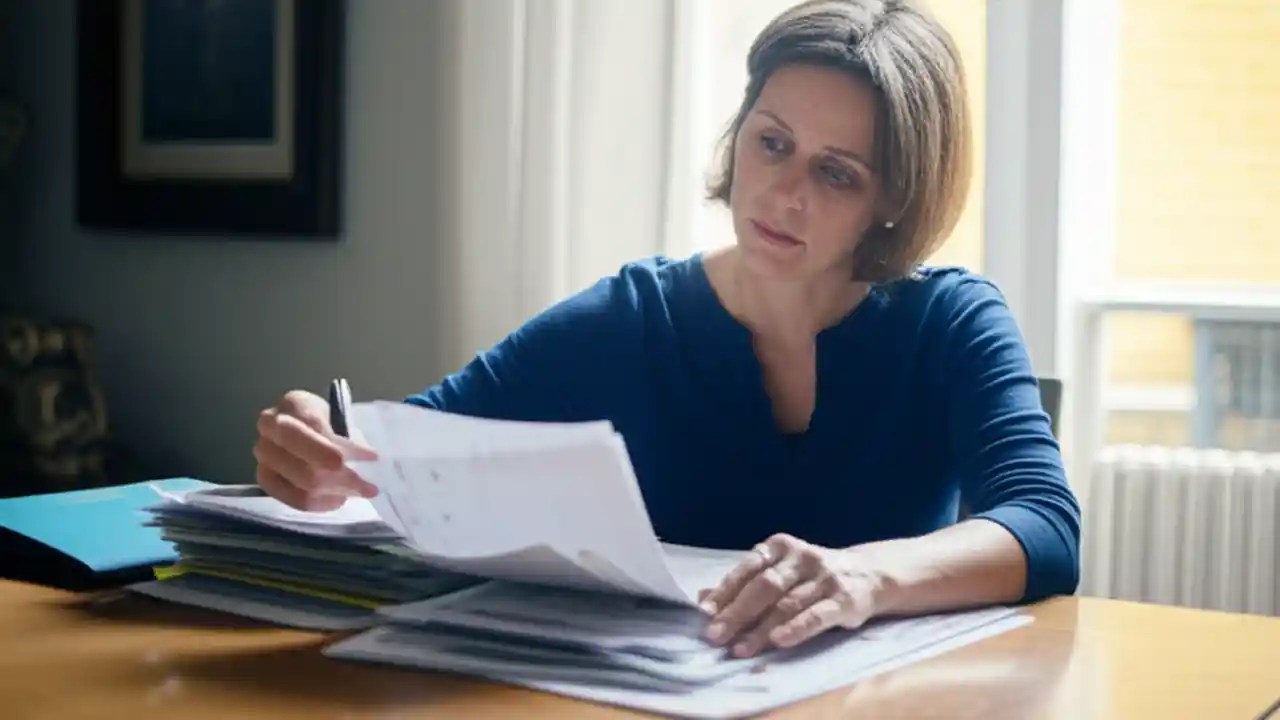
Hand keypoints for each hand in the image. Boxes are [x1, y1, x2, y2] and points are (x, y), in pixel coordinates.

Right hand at [254, 389, 378, 510]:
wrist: (308, 432)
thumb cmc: (330, 424)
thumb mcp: (342, 421)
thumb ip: (350, 438)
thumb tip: (366, 459)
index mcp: (293, 403)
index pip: (313, 425)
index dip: (340, 445)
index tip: (370, 457)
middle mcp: (270, 425)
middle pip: (305, 458)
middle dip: (342, 476)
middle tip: (369, 486)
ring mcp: (263, 453)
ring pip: (303, 482)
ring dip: (337, 490)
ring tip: (359, 492)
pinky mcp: (264, 478)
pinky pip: (294, 499)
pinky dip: (321, 503)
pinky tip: (338, 499)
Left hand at [698, 533, 883, 657]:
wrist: (869, 574)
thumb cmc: (811, 575)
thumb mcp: (779, 570)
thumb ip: (744, 582)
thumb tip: (702, 597)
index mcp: (780, 546)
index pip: (747, 567)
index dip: (725, 590)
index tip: (705, 612)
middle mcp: (802, 558)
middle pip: (765, 586)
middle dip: (738, 612)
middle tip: (716, 635)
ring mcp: (825, 578)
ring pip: (787, 604)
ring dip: (761, 628)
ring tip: (740, 648)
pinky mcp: (845, 600)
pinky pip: (817, 616)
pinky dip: (796, 628)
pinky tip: (778, 641)